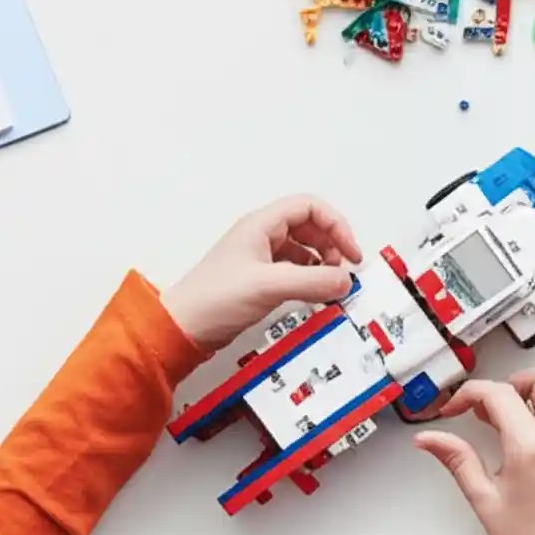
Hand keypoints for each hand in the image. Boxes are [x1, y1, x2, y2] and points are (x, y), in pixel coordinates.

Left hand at [163, 195, 362, 350]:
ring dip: (323, 263)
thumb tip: (345, 281)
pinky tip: (315, 295)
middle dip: (332, 245)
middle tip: (344, 272)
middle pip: (310, 227)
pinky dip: (310, 279)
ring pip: (303, 249)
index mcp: (261, 225)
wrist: (183, 327)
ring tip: (331, 285)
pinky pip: (294, 271)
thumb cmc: (213, 299)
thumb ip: (312, 281)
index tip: (350, 253)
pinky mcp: (259, 280)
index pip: (310, 207)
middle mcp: (261, 236)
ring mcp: (260, 258)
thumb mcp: (269, 286)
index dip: (336, 225)